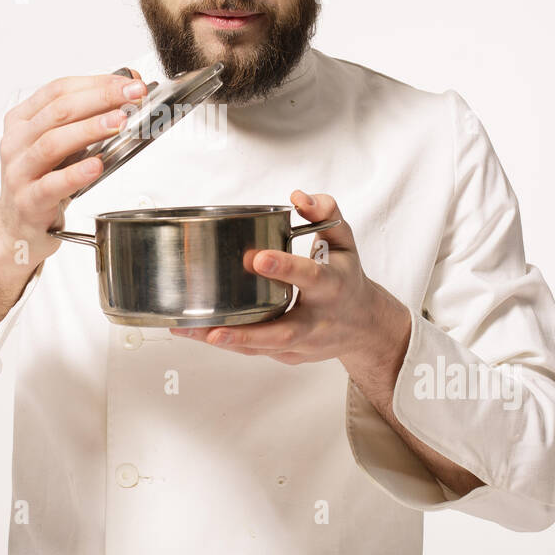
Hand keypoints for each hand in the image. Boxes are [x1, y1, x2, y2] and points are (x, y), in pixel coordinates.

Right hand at [0, 70, 147, 301]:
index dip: (96, 83)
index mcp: (22, 120)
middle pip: (57, 111)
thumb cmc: (42, 179)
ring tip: (119, 122)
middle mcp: (16, 142)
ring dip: (90, 130)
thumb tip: (128, 89)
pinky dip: (76, 173)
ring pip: (52, 143)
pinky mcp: (28, 201)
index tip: (129, 83)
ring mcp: (19, 171)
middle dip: (99, 99)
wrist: (17, 225)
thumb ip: (87, 118)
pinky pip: (52, 184)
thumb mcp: (60, 144)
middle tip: (132, 96)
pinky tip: (97, 165)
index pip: (58, 90)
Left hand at [170, 190, 411, 366]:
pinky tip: (195, 331)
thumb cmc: (347, 278)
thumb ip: (324, 213)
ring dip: (225, 341)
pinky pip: (255, 351)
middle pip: (284, 331)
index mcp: (333, 287)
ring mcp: (303, 344)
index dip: (286, 267)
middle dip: (250, 332)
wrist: (366, 327)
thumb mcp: (344, 242)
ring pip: (262, 347)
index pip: (311, 276)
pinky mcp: (288, 356)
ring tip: (188, 329)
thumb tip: (297, 197)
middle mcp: (318, 321)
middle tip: (216, 329)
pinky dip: (226, 343)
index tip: (258, 258)